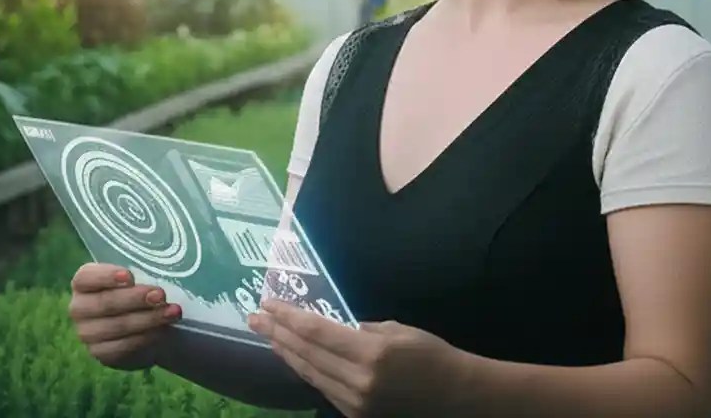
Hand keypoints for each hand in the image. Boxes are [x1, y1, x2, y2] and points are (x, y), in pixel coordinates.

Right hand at [68, 262, 182, 369]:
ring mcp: (87, 333)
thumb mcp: (137, 277)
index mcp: (84, 282)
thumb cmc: (138, 291)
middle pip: (105, 302)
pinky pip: (123, 346)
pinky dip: (146, 337)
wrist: (143, 326)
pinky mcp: (100, 353)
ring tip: (173, 312)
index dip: (106, 276)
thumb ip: (142, 271)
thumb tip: (165, 264)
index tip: (130, 276)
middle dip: (136, 298)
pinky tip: (163, 330)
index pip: (86, 277)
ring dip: (148, 319)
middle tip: (160, 295)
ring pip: (118, 326)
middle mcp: (79, 308)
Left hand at [248, 299, 468, 417]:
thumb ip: (362, 330)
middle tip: (255, 317)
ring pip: (310, 374)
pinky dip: (306, 371)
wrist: (455, 396)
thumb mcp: (398, 330)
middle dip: (278, 333)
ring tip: (268, 335)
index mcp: (371, 353)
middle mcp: (358, 380)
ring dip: (286, 353)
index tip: (268, 304)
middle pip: (307, 353)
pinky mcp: (355, 414)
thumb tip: (337, 328)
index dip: (289, 317)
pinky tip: (294, 358)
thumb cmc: (432, 355)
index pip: (317, 332)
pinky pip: (323, 388)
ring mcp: (355, 402)